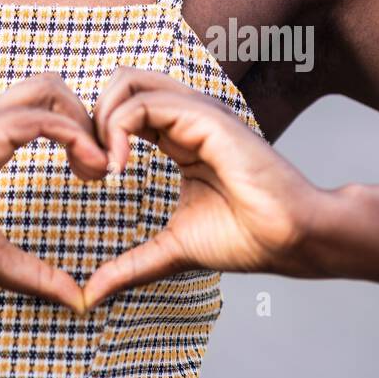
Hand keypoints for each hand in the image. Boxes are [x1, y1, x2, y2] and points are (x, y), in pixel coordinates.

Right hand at [0, 73, 108, 313]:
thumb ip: (35, 273)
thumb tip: (77, 299)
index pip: (43, 108)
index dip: (79, 131)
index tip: (98, 174)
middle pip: (50, 84)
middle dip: (87, 114)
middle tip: (104, 165)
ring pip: (47, 88)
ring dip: (84, 122)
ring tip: (100, 168)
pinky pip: (37, 119)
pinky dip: (73, 136)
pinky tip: (88, 171)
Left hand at [84, 67, 323, 309]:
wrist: (291, 240)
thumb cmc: (245, 239)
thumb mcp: (171, 249)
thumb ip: (130, 266)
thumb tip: (90, 295)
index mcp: (178, 134)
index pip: (123, 106)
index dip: (95, 132)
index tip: (88, 176)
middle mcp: (185, 114)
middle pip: (120, 82)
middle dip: (90, 115)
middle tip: (87, 165)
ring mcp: (195, 111)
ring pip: (128, 81)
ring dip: (100, 118)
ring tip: (102, 165)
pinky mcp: (204, 116)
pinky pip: (144, 104)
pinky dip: (117, 128)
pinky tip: (117, 167)